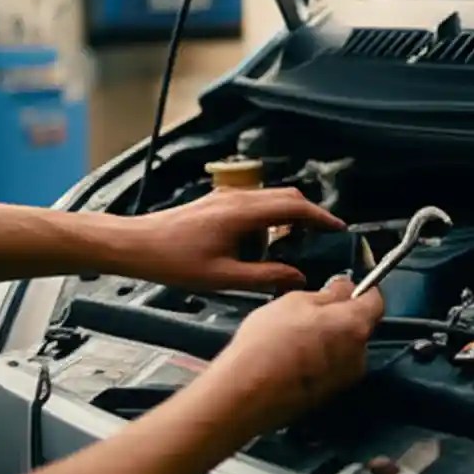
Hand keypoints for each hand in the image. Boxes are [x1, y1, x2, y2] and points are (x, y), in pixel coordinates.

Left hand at [113, 188, 344, 290]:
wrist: (135, 244)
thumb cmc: (173, 260)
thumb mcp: (223, 276)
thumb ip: (265, 276)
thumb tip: (296, 277)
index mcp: (243, 213)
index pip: (295, 207)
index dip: (321, 217)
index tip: (338, 228)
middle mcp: (238, 198)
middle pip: (287, 196)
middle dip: (309, 214)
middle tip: (322, 236)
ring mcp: (227, 197)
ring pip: (271, 199)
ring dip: (288, 217)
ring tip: (291, 245)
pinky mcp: (218, 202)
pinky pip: (255, 203)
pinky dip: (270, 217)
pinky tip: (263, 242)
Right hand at [201, 276, 383, 433]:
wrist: (245, 394)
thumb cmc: (269, 340)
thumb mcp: (296, 302)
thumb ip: (329, 294)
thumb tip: (347, 288)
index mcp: (355, 326)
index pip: (376, 301)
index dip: (363, 289)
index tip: (343, 286)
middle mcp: (360, 356)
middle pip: (360, 327)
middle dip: (342, 317)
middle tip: (309, 312)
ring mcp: (345, 380)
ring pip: (345, 350)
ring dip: (330, 340)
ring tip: (295, 338)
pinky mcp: (328, 397)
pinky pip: (331, 370)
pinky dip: (319, 361)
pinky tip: (292, 359)